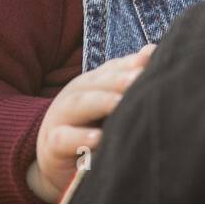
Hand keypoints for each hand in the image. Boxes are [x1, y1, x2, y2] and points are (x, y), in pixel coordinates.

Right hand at [27, 44, 156, 202]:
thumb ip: (126, 76)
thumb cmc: (86, 123)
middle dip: (118, 79)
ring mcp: (61, 117)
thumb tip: (152, 50)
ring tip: (119, 103)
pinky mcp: (52, 144)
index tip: (152, 58)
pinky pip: (63, 139)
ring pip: (78, 105)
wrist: (52, 153)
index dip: (130, 64)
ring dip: (100, 102)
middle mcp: (75, 94)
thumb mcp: (105, 100)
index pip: (112, 69)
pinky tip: (96, 138)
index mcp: (91, 82)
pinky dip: (79, 138)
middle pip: (96, 83)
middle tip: (138, 78)